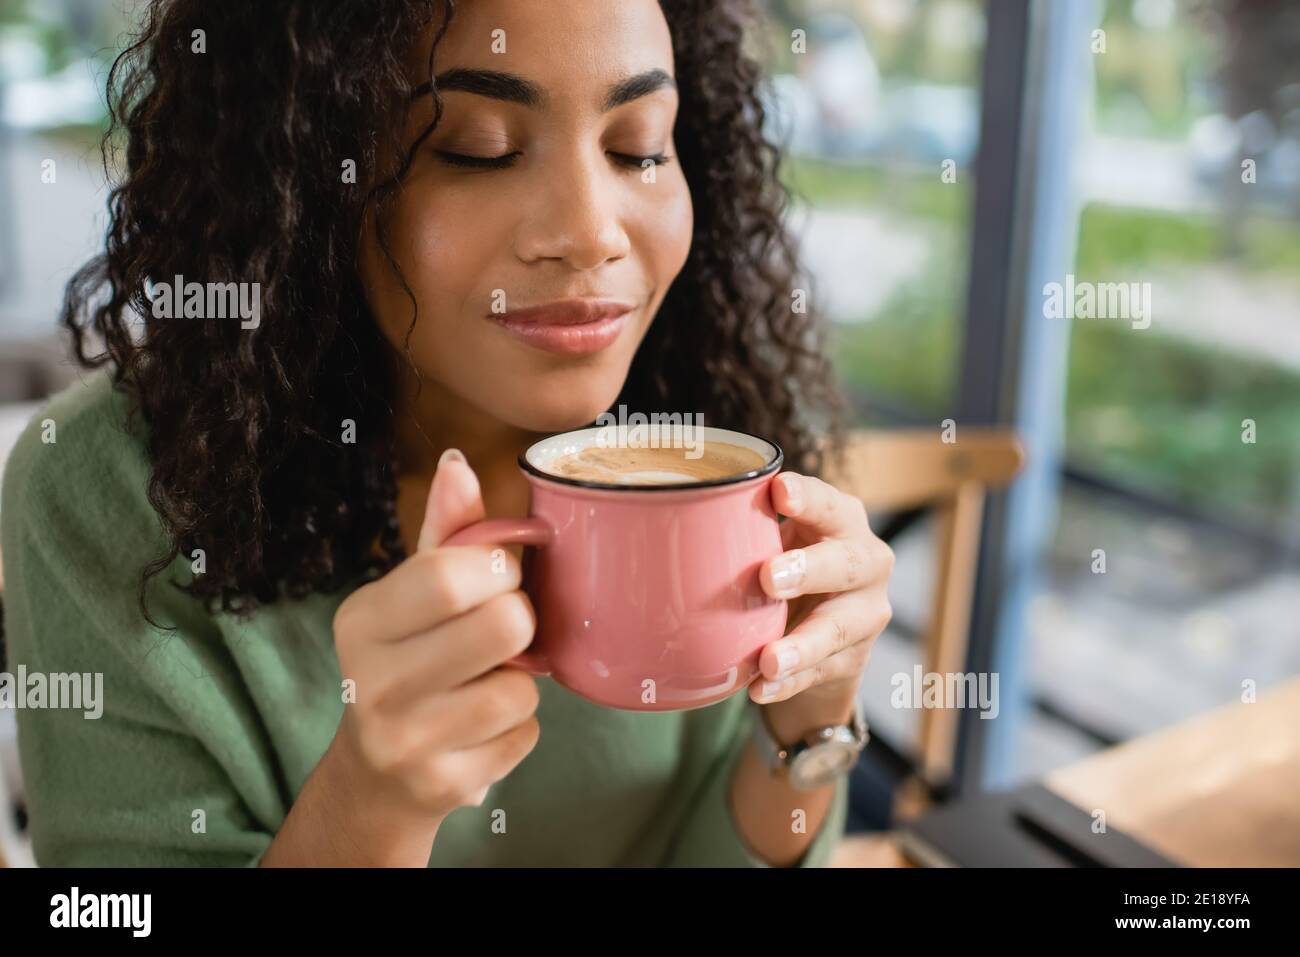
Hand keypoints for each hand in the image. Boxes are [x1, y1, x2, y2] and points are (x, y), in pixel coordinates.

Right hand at [329, 448, 540, 822]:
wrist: (378, 778)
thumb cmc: (408, 663)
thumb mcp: (412, 596)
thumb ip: (445, 532)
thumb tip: (457, 463)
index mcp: (360, 620)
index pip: (451, 575)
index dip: (496, 570)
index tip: (495, 577)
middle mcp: (371, 683)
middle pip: (503, 625)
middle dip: (517, 622)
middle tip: (497, 632)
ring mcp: (405, 741)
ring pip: (521, 686)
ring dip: (519, 682)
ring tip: (483, 684)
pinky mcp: (444, 786)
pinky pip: (526, 734)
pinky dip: (518, 728)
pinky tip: (480, 728)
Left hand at [749, 471, 893, 738]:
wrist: (823, 635)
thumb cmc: (791, 566)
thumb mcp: (778, 542)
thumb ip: (751, 531)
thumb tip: (682, 518)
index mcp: (844, 521)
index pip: (830, 504)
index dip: (808, 498)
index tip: (779, 491)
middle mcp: (866, 563)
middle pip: (845, 564)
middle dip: (807, 570)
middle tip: (768, 577)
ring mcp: (865, 614)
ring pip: (836, 629)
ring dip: (800, 646)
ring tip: (768, 660)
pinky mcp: (852, 659)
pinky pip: (819, 673)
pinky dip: (788, 684)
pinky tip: (761, 688)